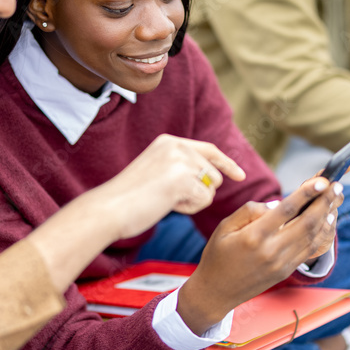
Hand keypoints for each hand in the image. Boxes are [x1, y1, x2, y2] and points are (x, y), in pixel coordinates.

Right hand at [90, 134, 246, 241]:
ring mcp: (181, 160)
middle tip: (168, 198)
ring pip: (210, 188)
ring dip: (194, 201)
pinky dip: (189, 209)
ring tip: (165, 200)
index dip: (227, 164)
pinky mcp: (183, 178)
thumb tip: (212, 179)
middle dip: (199, 193)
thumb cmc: (129, 199)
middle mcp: (177, 146)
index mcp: (169, 141)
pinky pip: (204, 200)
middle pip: (214, 174)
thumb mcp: (156, 171)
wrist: (108, 208)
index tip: (240, 175)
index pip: (209, 150)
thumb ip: (181, 167)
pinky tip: (167, 205)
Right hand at [176, 177, 342, 334]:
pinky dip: (320, 234)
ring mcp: (281, 264)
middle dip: (323, 202)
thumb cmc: (217, 255)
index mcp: (254, 236)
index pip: (286, 209)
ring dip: (325, 216)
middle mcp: (271, 251)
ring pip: (311, 236)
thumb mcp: (225, 227)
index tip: (321, 181)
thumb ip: (250, 211)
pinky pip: (309, 250)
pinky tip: (325, 221)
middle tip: (336, 185)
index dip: (306, 193)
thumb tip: (276, 204)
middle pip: (306, 222)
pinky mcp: (285, 271)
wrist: (216, 292)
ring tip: (334, 199)